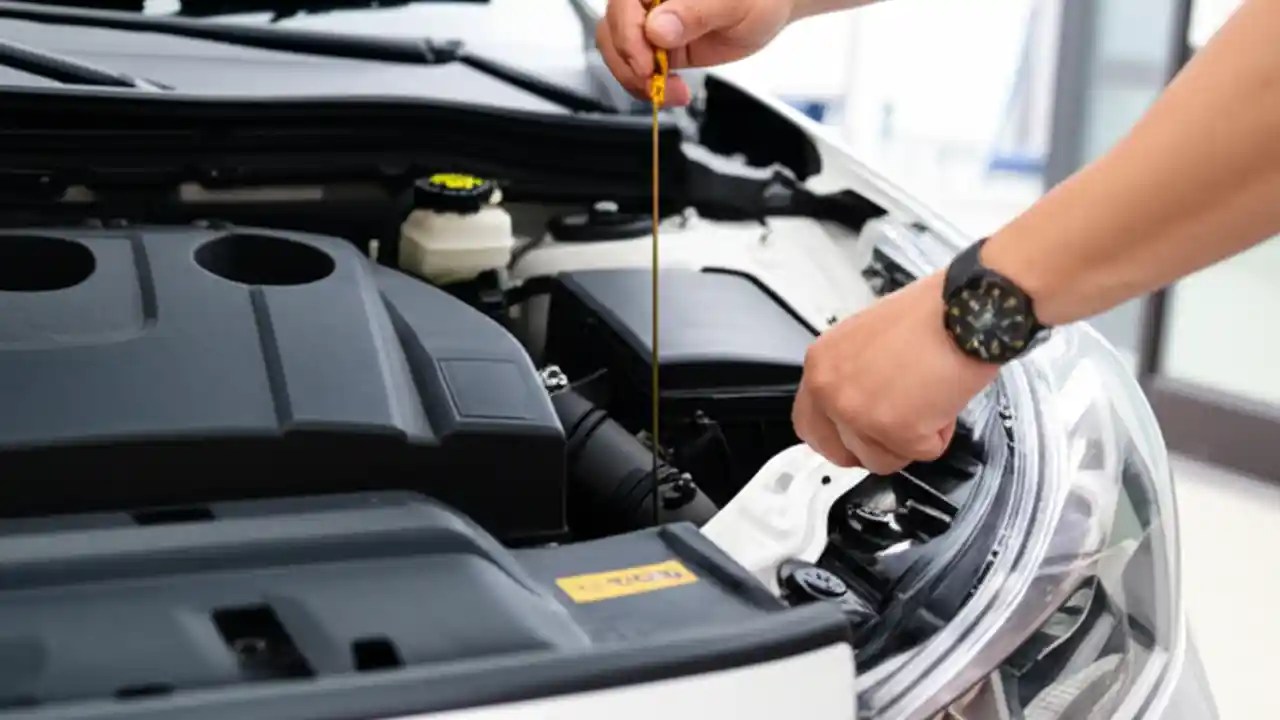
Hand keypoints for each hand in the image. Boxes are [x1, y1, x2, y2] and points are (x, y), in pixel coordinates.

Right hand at [596, 0, 795, 105]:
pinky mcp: (656, 47)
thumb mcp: (733, 3)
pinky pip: (635, 68)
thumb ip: (695, 11)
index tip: (646, 64)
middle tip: (656, 85)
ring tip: (671, 92)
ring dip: (636, 80)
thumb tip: (658, 28)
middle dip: (628, 65)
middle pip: (611, 29)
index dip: (627, 35)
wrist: (770, 8)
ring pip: (617, 52)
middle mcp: (646, 0)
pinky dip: (647, 87)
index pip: (623, 3)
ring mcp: (648, 23)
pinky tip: (673, 92)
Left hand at [792, 272, 1000, 474]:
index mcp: (821, 365)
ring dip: (910, 439)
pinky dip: (940, 434)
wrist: (966, 310)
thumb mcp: (865, 342)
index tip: (855, 438)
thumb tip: (857, 408)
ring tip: (927, 399)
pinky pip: (921, 452)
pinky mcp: (897, 430)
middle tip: (897, 430)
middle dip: (871, 448)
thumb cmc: (929, 317)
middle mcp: (831, 391)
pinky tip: (943, 400)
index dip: (837, 438)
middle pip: (839, 452)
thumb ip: (850, 378)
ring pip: (881, 459)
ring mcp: (860, 414)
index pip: (808, 424)